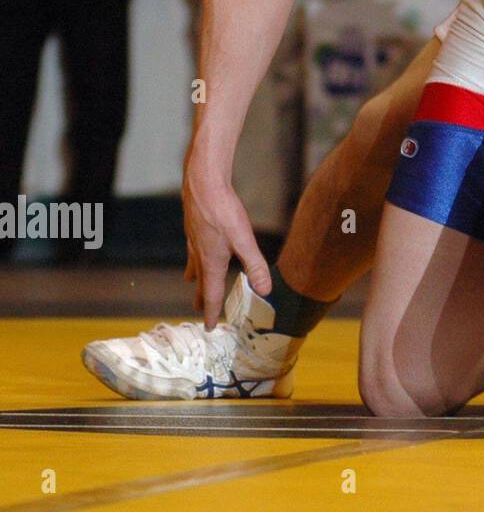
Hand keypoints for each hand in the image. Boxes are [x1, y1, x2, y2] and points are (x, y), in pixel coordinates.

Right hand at [181, 156, 272, 327]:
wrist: (202, 184)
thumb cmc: (223, 211)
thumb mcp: (244, 240)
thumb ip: (255, 265)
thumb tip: (265, 291)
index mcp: (211, 262)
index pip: (211, 294)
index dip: (211, 312)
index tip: (209, 327)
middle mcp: (199, 254)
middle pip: (200, 282)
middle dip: (200, 297)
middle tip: (198, 309)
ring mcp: (194, 240)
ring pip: (194, 264)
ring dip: (195, 277)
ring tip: (191, 282)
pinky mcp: (194, 227)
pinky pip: (193, 248)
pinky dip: (195, 256)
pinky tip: (198, 246)